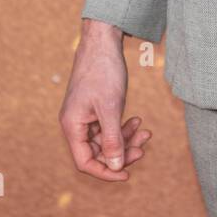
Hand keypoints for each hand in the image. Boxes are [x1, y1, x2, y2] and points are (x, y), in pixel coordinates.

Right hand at [59, 20, 151, 180]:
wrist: (102, 42)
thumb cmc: (103, 71)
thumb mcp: (111, 108)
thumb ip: (112, 139)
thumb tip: (115, 167)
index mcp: (72, 126)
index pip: (85, 162)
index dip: (105, 172)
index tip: (126, 174)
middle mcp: (75, 124)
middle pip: (97, 152)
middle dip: (121, 152)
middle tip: (143, 148)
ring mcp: (84, 116)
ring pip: (106, 140)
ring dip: (126, 139)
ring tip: (145, 132)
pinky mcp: (94, 108)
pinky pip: (108, 127)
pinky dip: (123, 127)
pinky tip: (138, 121)